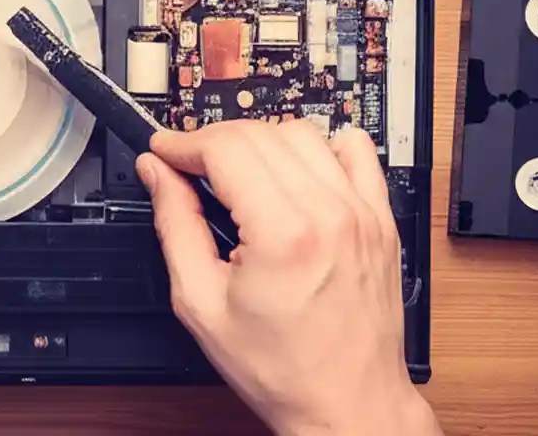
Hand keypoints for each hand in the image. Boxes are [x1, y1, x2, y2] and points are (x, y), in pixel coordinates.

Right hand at [136, 122, 439, 435]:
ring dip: (261, 140)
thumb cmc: (282, 369)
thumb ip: (175, 226)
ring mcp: (361, 213)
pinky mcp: (380, 220)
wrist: (346, 405)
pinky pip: (358, 152)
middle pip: (261, 132)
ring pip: (304, 133)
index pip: (226, 147)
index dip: (184, 142)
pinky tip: (298, 166)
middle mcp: (329, 213)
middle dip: (214, 141)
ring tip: (239, 172)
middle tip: (189, 166)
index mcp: (283, 234)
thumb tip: (158, 174)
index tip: (165, 150)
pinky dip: (323, 145)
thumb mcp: (201, 304)